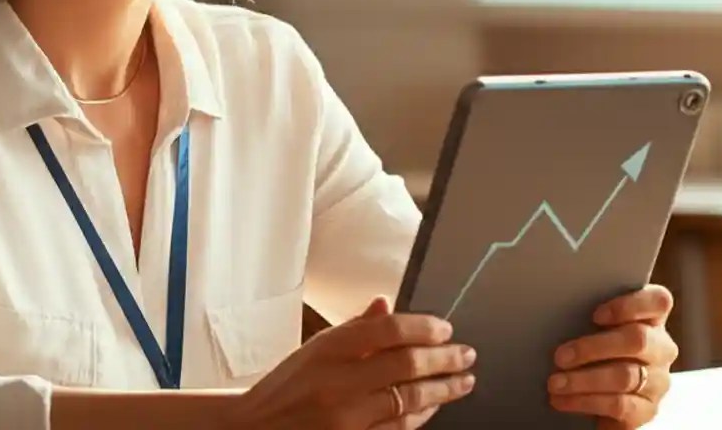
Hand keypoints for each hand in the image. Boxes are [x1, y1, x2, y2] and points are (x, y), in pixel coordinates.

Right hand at [227, 296, 475, 428]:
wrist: (255, 429)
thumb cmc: (287, 387)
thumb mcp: (314, 349)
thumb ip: (354, 328)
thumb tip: (386, 304)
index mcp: (328, 349)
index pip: (389, 329)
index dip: (424, 327)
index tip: (445, 328)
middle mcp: (338, 381)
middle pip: (407, 364)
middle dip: (445, 359)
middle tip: (466, 354)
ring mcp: (347, 417)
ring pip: (410, 399)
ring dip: (443, 389)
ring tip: (463, 381)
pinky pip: (399, 427)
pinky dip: (422, 415)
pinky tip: (435, 406)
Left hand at [547, 284, 678, 428]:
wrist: (600, 396)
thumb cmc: (593, 352)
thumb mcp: (592, 329)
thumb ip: (587, 316)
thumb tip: (554, 306)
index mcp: (651, 319)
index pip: (658, 301)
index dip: (629, 305)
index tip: (595, 315)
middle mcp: (661, 348)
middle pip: (637, 339)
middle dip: (593, 347)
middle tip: (560, 356)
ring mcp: (658, 380)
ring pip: (624, 376)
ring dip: (583, 379)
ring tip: (554, 383)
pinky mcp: (647, 409)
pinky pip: (619, 405)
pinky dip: (585, 401)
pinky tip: (562, 399)